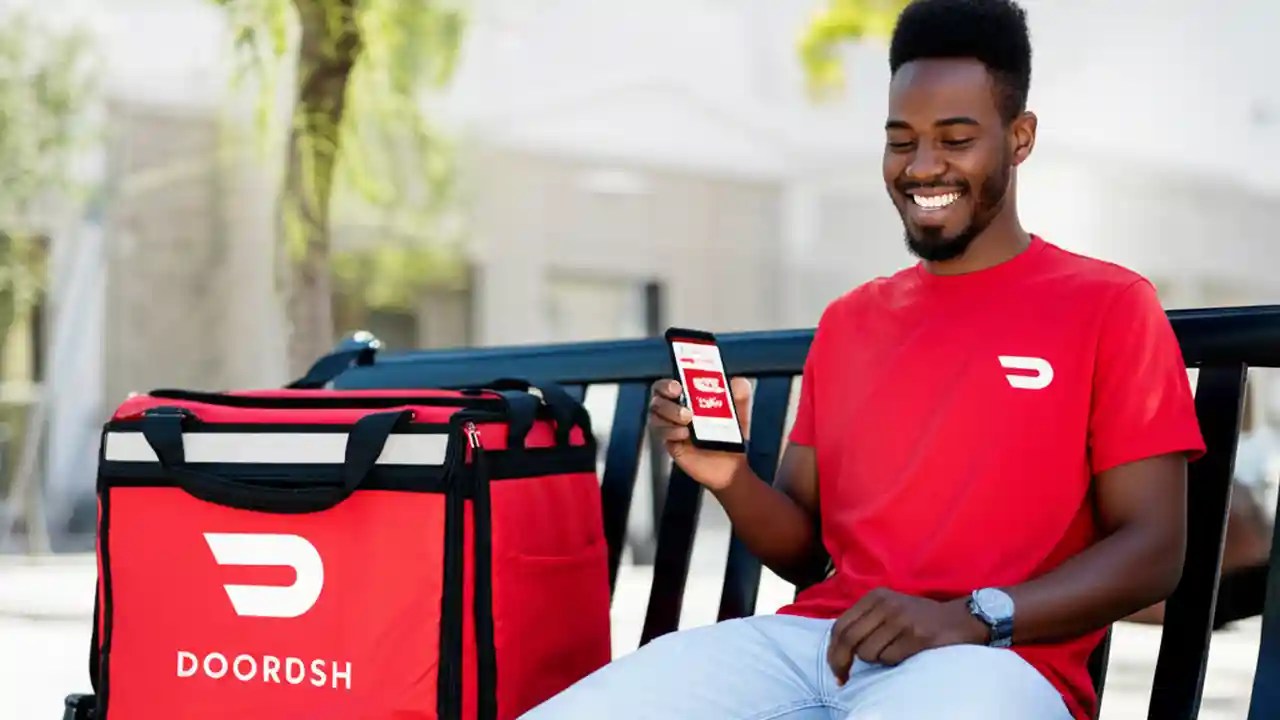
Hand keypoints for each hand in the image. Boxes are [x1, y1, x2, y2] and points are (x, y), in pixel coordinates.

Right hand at [648, 377, 750, 490]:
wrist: (731, 467)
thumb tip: (739, 381)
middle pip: (658, 398)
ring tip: (687, 420)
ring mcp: (672, 427)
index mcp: (689, 398)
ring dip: (670, 413)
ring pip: (656, 415)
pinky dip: (671, 431)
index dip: (668, 383)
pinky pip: (662, 434)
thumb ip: (740, 395)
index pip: (669, 385)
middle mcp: (677, 410)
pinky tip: (684, 434)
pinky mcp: (671, 443)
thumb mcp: (739, 412)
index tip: (678, 385)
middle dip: (666, 397)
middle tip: (680, 399)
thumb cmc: (732, 437)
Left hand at [825, 588, 988, 683]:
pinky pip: (890, 659)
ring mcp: (901, 619)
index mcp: (875, 596)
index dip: (832, 650)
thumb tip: (836, 651)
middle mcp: (885, 605)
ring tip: (891, 653)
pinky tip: (904, 654)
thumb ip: (865, 622)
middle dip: (842, 663)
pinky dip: (892, 662)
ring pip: (868, 653)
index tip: (835, 668)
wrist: (960, 619)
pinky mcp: (917, 636)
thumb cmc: (919, 617)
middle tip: (843, 678)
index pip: (840, 626)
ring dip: (876, 660)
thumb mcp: (888, 608)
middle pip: (849, 640)